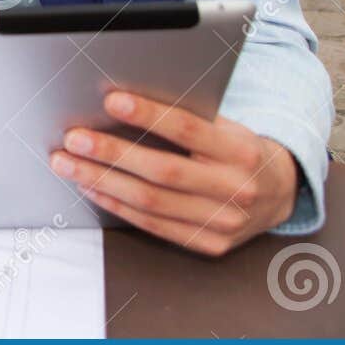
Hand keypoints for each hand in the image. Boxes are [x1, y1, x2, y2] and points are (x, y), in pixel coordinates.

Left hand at [49, 91, 299, 256]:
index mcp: (241, 151)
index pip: (188, 130)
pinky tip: (90, 186)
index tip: (110, 100)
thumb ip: (185, 119)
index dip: (148, 115)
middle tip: (73, 138)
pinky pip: (153, 225)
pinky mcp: (209, 244)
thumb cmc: (236, 151)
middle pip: (162, 171)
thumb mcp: (224, 128)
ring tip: (67, 163)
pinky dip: (116, 204)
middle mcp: (236, 189)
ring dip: (101, 181)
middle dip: (111, 153)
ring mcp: (224, 222)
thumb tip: (119, 102)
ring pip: (151, 202)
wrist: (278, 194)